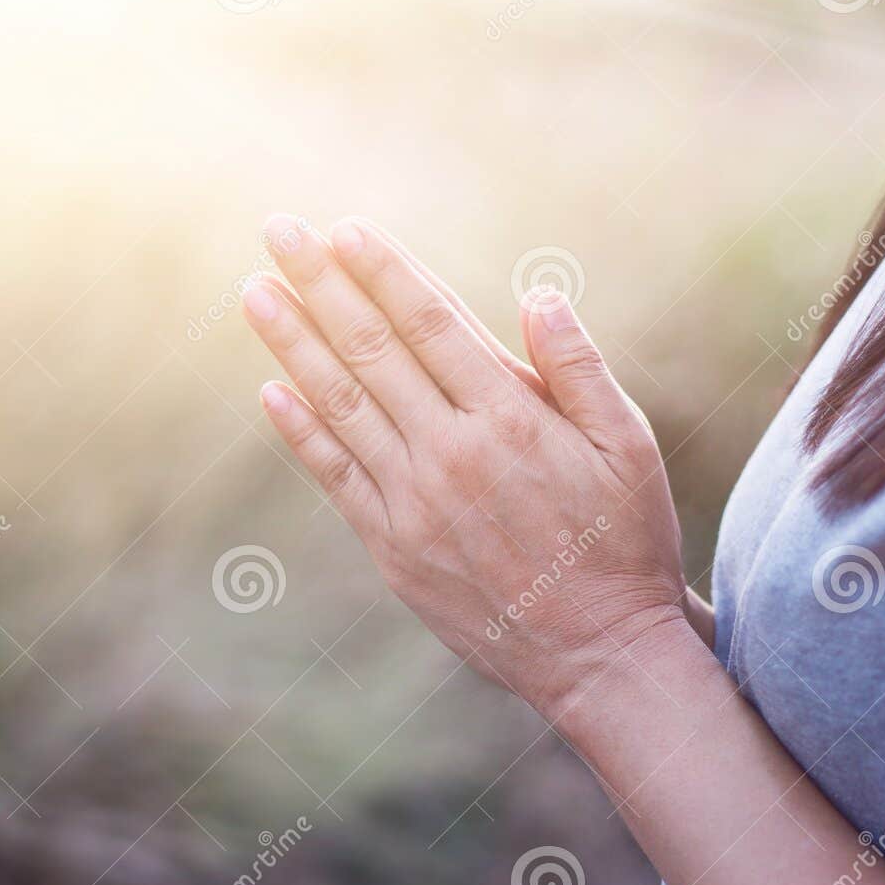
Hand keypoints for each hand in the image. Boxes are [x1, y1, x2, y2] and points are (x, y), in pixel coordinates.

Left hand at [243, 214, 687, 718]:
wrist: (599, 655)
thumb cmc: (625, 542)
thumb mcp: (629, 446)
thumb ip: (579, 368)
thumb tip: (538, 294)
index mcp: (510, 417)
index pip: (431, 323)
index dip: (382, 271)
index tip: (342, 229)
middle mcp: (451, 452)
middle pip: (372, 350)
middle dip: (321, 284)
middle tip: (279, 230)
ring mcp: (415, 503)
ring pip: (341, 405)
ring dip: (293, 344)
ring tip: (255, 292)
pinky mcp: (395, 548)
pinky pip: (337, 477)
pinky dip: (301, 432)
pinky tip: (271, 391)